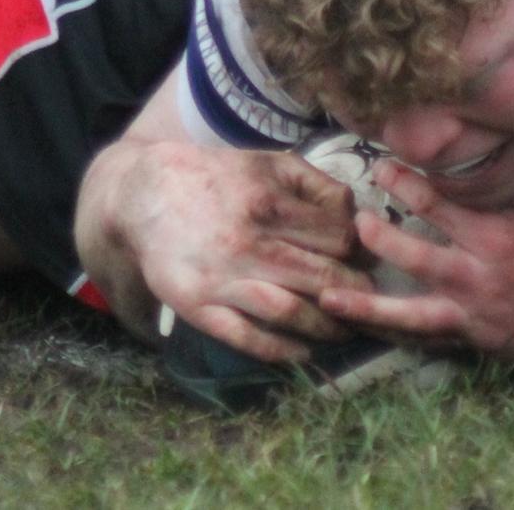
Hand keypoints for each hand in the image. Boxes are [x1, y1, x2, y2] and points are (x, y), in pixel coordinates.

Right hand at [79, 141, 372, 361]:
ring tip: (342, 331)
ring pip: (292, 313)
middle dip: (355, 296)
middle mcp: (246, 242)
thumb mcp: (267, 162)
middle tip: (368, 304)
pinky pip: (249, 338)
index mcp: (267, 201)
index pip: (338, 238)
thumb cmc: (217, 177)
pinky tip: (303, 351)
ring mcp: (221, 278)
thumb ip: (314, 183)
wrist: (144, 194)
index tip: (364, 261)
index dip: (359, 252)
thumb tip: (355, 215)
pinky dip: (283, 351)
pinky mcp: (198, 307)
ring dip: (326, 329)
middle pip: (322, 280)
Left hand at [318, 165, 513, 357]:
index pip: (438, 207)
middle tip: (355, 219)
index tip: (380, 167)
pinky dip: (395, 334)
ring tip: (328, 296)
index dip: (404, 184)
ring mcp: (473, 314)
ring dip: (368, 305)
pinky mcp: (473, 339)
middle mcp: (479, 279)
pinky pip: (428, 338)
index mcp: (495, 237)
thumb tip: (463, 138)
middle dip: (381, 238)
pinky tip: (362, 329)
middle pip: (417, 258)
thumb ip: (502, 171)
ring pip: (412, 314)